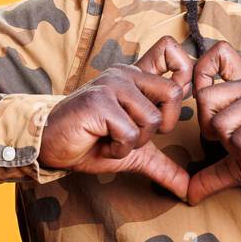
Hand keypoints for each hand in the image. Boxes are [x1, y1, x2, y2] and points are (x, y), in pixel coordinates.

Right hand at [39, 35, 192, 197]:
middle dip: (161, 126)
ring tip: (111, 139)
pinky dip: (118, 149)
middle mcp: (126, 74)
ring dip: (135, 142)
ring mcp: (112, 85)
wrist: (51, 147)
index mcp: (136, 78)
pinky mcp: (99, 101)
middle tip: (135, 133)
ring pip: (152, 119)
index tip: (167, 103)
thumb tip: (189, 190)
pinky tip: (101, 144)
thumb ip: (163, 165)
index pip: (170, 51)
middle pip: (175, 92)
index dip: (185, 71)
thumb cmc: (90, 144)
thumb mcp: (135, 153)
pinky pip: (130, 133)